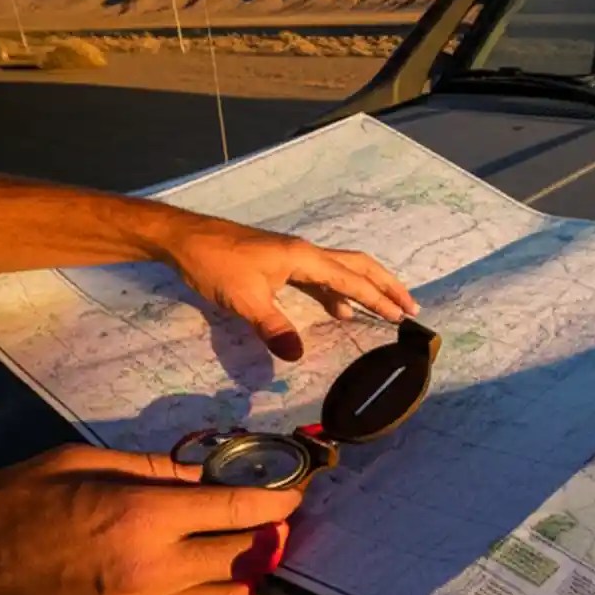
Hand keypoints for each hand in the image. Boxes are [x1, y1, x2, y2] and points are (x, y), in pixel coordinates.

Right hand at [0, 444, 301, 594]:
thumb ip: (150, 469)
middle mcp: (152, 573)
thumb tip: (204, 472)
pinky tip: (181, 585)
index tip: (297, 495)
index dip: (278, 501)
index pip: (238, 509)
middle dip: (266, 538)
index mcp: (141, 518)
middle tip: (271, 523)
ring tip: (239, 558)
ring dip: (241, 580)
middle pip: (243, 559)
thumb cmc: (5, 508)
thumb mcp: (77, 464)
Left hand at [164, 219, 419, 360]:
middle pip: (357, 265)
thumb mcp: (244, 300)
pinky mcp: (281, 262)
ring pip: (341, 269)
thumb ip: (274, 327)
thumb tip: (297, 356)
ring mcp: (293, 256)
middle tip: (409, 306)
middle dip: (385, 285)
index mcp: (303, 257)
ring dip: (364, 288)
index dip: (377, 298)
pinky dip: (338, 292)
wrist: (185, 239)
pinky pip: (322, 277)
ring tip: (383, 310)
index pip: (350, 279)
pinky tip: (339, 310)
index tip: (401, 315)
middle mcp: (305, 253)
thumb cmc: (216, 263)